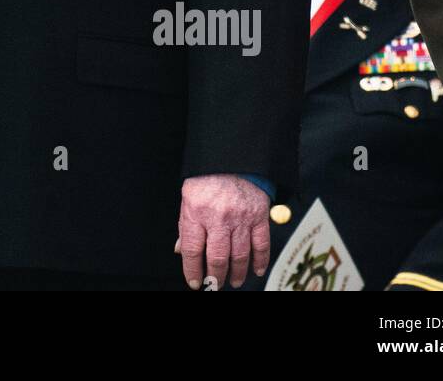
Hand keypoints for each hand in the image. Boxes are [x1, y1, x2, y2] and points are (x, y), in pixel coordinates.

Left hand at [175, 174, 271, 289]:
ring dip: (236, 273)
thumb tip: (181, 251)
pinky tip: (256, 270)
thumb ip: (186, 225)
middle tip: (214, 286)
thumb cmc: (207, 178)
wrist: (232, 157)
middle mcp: (218, 216)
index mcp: (196, 211)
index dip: (192, 271)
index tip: (194, 283)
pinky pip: (261, 244)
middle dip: (215, 277)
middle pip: (216, 257)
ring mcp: (240, 217)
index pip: (192, 250)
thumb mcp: (188, 197)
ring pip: (239, 255)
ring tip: (233, 281)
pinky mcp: (258, 215)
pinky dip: (259, 261)